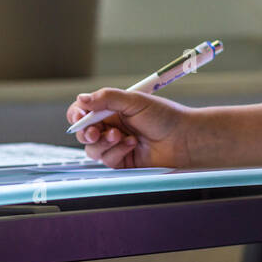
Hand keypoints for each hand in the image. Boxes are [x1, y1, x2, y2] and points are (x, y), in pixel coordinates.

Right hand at [65, 88, 196, 168]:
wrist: (184, 138)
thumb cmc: (165, 117)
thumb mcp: (134, 100)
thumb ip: (106, 98)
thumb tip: (82, 99)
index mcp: (112, 110)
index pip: (84, 112)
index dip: (77, 115)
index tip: (79, 116)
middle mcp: (111, 127)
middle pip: (83, 133)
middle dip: (87, 132)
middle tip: (96, 131)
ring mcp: (116, 146)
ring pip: (93, 149)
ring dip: (105, 143)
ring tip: (122, 136)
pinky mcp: (122, 162)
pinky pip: (108, 160)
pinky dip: (117, 152)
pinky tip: (132, 145)